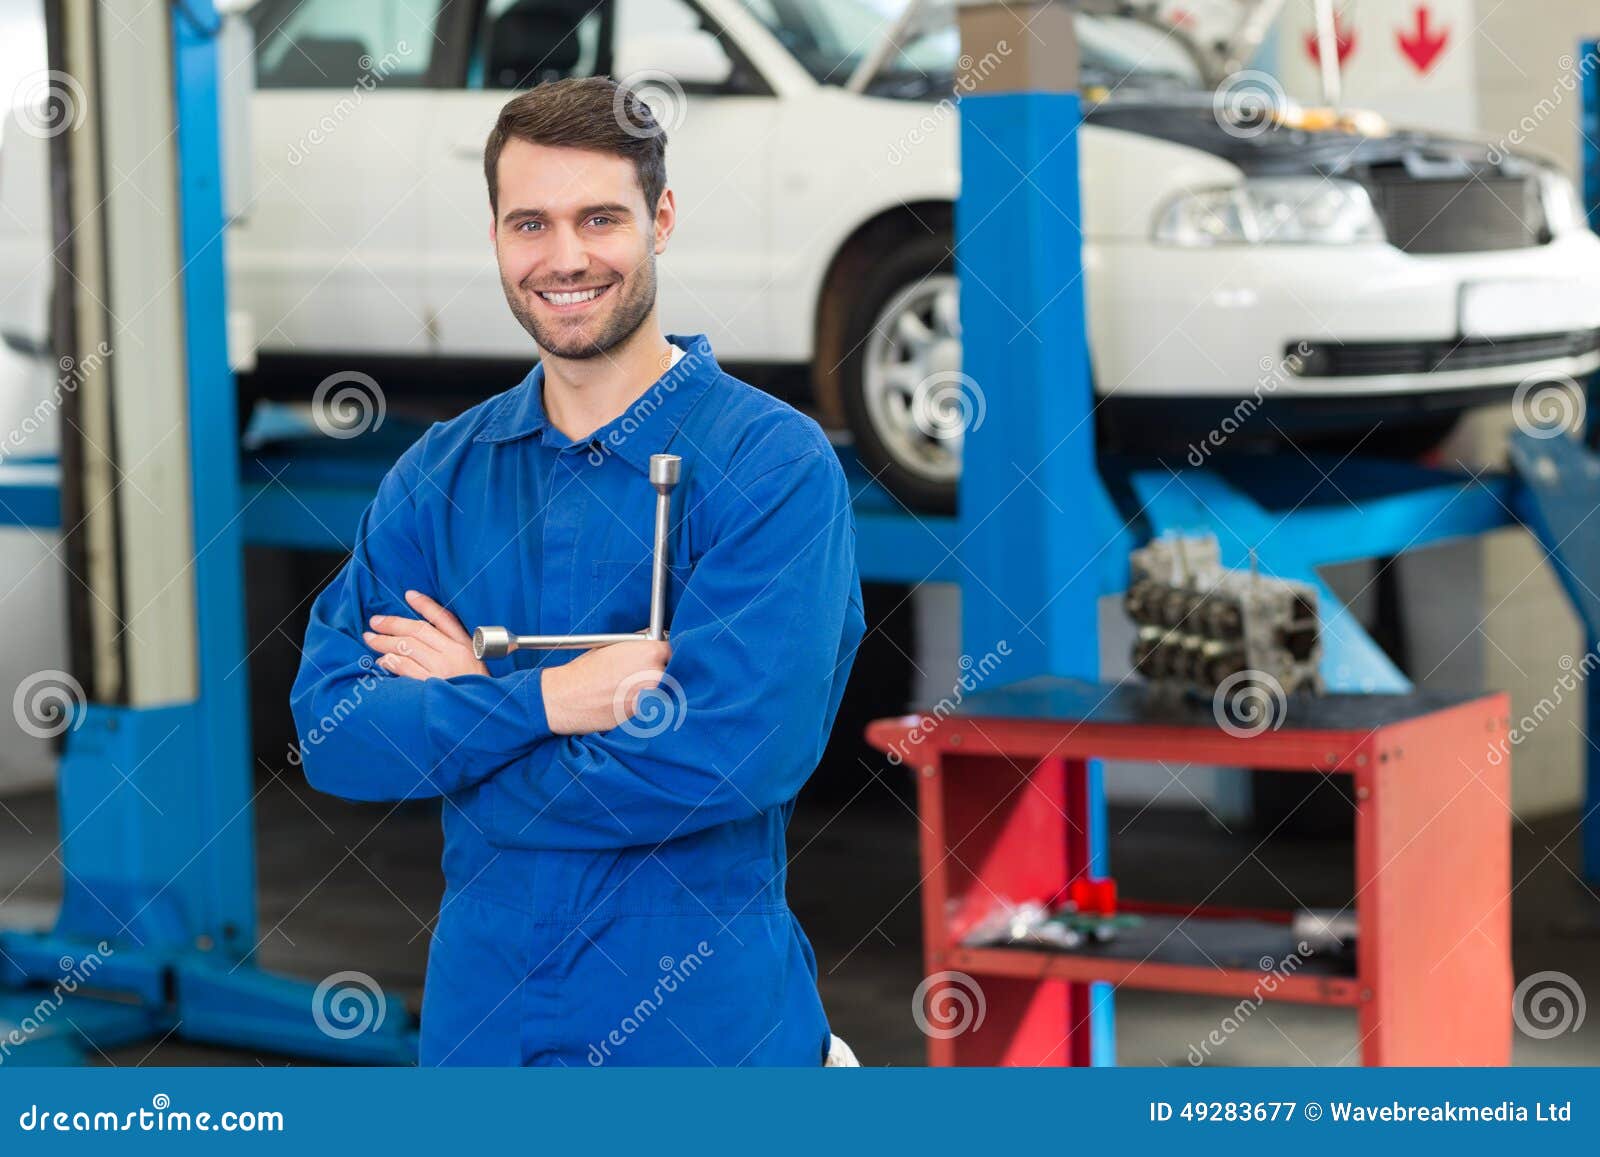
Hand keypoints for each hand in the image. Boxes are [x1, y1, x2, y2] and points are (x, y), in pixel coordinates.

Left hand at [363, 590, 487, 680]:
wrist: (479, 713)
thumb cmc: (475, 687)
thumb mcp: (476, 662)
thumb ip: (456, 646)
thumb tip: (426, 633)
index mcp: (466, 645)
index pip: (444, 618)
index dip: (425, 605)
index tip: (409, 595)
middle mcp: (453, 653)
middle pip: (418, 631)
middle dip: (393, 623)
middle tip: (375, 622)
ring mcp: (441, 669)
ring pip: (407, 647)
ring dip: (385, 641)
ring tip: (371, 639)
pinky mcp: (430, 685)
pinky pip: (404, 668)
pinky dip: (390, 661)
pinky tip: (382, 660)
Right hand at [540, 639, 672, 734]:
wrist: (567, 699)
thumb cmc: (586, 672)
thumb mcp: (614, 647)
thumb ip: (639, 645)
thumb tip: (654, 642)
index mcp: (650, 652)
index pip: (671, 651)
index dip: (662, 656)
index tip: (658, 660)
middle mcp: (655, 674)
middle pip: (672, 672)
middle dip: (662, 673)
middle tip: (644, 677)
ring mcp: (652, 697)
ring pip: (665, 693)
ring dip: (656, 692)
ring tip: (633, 691)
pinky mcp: (645, 716)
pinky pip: (654, 709)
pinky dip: (647, 708)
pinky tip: (628, 703)